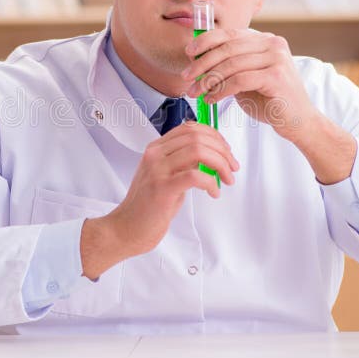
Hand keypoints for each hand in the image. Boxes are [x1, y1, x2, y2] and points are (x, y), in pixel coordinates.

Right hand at [80, 121, 238, 278]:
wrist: (126, 229)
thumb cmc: (148, 206)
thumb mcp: (165, 176)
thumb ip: (183, 162)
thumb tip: (210, 155)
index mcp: (156, 148)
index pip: (190, 128)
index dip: (214, 136)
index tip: (226, 151)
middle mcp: (155, 154)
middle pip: (197, 137)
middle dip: (222, 150)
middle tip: (232, 167)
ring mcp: (157, 170)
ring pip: (198, 151)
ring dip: (220, 164)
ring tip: (227, 179)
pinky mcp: (162, 188)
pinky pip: (195, 176)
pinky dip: (210, 182)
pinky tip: (214, 193)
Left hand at [181, 28, 317, 139]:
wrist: (299, 122)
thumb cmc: (270, 100)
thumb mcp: (246, 77)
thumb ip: (228, 65)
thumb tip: (196, 58)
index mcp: (265, 39)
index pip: (229, 33)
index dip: (206, 41)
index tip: (188, 53)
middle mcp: (273, 43)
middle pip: (227, 48)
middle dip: (202, 64)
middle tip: (186, 77)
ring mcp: (277, 58)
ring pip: (231, 65)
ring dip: (208, 80)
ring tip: (195, 92)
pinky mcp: (276, 76)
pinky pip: (239, 80)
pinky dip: (220, 90)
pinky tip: (211, 99)